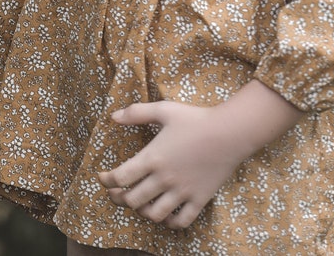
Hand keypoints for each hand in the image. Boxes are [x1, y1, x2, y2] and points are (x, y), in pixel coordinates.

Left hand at [96, 101, 245, 228]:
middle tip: (116, 193)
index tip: (102, 178)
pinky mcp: (199, 199)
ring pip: (154, 214)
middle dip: (119, 198)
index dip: (106, 181)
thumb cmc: (196, 119)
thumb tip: (113, 116)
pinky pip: (182, 221)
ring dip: (143, 212)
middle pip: (133, 199)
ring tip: (140, 204)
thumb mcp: (164, 110)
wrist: (230, 132)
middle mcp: (164, 179)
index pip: (120, 177)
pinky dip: (170, 223)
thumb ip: (137, 112)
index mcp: (152, 158)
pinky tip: (166, 216)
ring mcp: (182, 191)